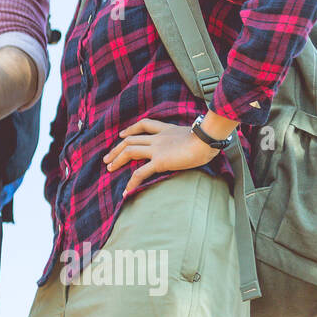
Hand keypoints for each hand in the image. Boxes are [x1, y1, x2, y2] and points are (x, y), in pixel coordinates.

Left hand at [104, 117, 220, 196]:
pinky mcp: (159, 161)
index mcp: (167, 130)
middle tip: (107, 158)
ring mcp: (157, 148)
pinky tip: (126, 191)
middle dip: (116, 149)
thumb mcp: (196, 136)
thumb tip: (198, 145)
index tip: (122, 134)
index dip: (131, 129)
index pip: (144, 125)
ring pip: (129, 151)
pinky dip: (131, 182)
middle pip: (130, 139)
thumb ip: (190, 139)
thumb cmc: (209, 138)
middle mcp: (158, 138)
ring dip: (117, 160)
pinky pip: (140, 172)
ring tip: (109, 169)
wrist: (208, 139)